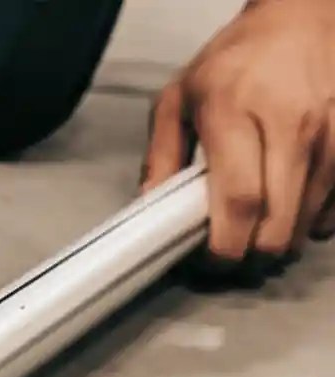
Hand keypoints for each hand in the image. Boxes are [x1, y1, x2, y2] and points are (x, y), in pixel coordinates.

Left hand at [142, 0, 334, 273]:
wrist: (301, 18)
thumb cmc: (233, 62)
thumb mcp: (178, 97)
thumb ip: (162, 155)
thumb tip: (151, 207)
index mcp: (234, 112)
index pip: (238, 199)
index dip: (226, 245)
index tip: (211, 262)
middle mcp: (288, 123)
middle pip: (277, 218)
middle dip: (254, 256)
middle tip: (235, 261)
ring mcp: (330, 130)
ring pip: (310, 216)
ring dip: (283, 241)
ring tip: (258, 239)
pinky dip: (316, 221)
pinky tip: (294, 217)